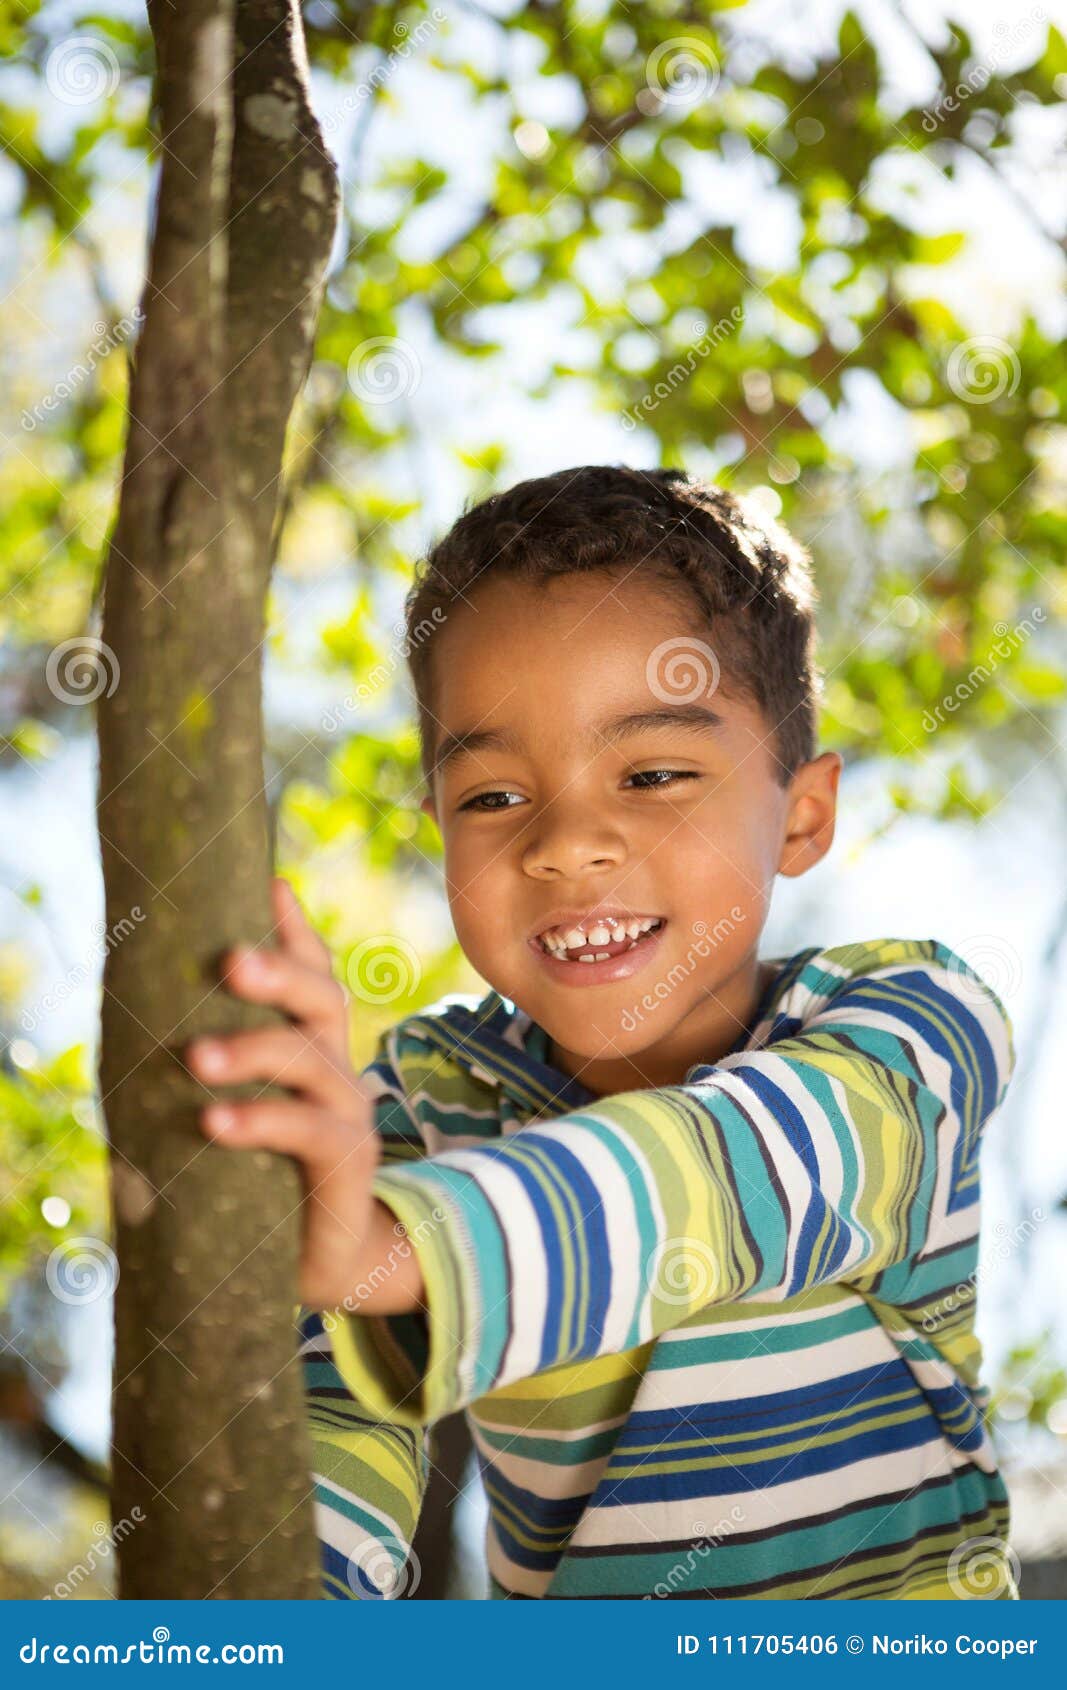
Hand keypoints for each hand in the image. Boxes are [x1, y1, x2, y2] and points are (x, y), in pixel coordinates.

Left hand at [185, 876, 419, 1312]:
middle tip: (228, 961)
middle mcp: (337, 1069)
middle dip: (278, 972)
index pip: (314, 976)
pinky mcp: (350, 1164)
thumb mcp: (243, 1116)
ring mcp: (350, 1114)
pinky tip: (214, 1121)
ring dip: (253, 1052)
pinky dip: (261, 1120)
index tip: (267, 883)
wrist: (327, 1266)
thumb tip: (148, 1027)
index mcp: (312, 1050)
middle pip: (322, 1000)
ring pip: (310, 1061)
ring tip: (196, 1059)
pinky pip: (310, 1131)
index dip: (294, 931)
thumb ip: (218, 1070)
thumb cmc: (270, 1182)